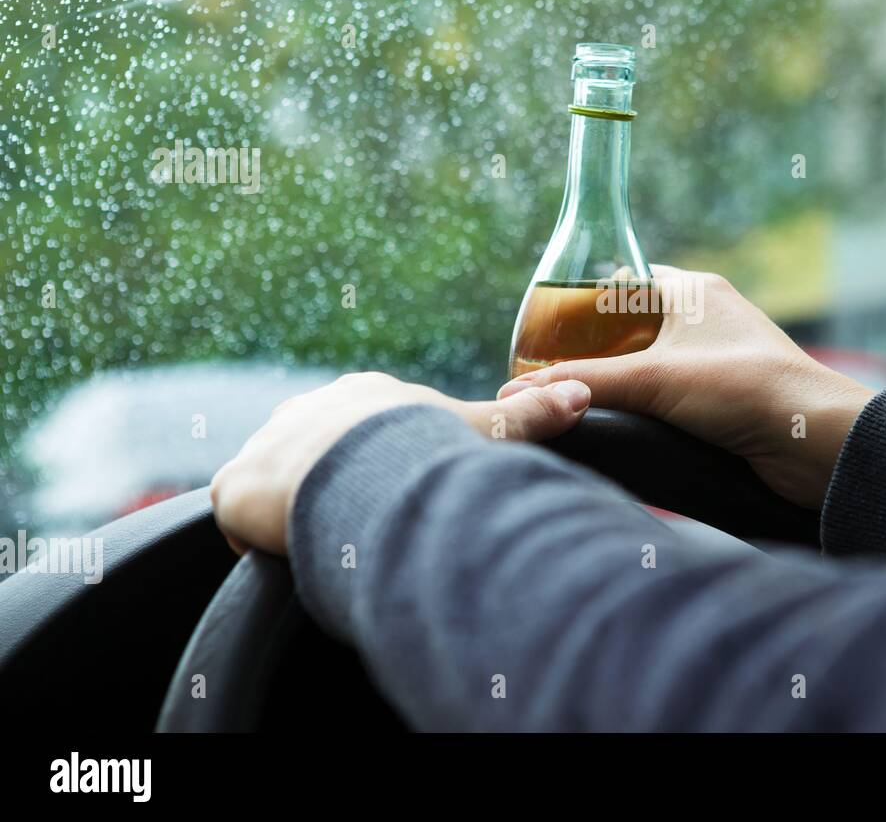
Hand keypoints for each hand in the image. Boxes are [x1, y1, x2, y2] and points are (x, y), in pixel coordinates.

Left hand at [211, 371, 590, 554]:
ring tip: (333, 545)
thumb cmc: (428, 448)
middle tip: (368, 526)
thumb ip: (532, 414)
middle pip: (320, 458)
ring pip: (281, 486)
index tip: (400, 496)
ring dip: (301, 514)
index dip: (384, 467)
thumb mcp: (487, 431)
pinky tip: (292, 558)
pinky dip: (263, 540)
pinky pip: (243, 517)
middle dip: (339, 490)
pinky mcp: (235, 485)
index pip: (369, 433)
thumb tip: (582, 393)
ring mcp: (267, 445)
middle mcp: (309, 409)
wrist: (360, 471)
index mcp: (366, 396)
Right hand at [498, 267, 873, 507]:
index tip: (545, 331)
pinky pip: (673, 399)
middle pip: (633, 329)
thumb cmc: (745, 389)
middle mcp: (708, 319)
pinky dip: (647, 412)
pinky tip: (621, 430)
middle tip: (550, 377)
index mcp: (694, 290)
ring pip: (653, 368)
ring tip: (576, 406)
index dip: (584, 302)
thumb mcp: (653, 380)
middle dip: (596, 354)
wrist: (816, 443)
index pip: (625, 280)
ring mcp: (719, 361)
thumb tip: (517, 395)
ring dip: (622, 388)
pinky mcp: (727, 402)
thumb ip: (585, 384)